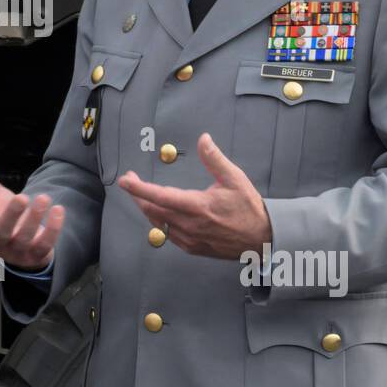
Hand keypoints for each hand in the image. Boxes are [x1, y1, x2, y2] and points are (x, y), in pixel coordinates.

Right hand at [0, 151, 63, 272]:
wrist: (24, 242)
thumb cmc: (2, 216)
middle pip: (1, 232)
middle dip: (12, 215)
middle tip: (22, 197)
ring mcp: (16, 251)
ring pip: (24, 238)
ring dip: (34, 218)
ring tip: (44, 198)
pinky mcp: (35, 255)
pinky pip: (44, 246)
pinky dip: (52, 229)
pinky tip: (58, 210)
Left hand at [117, 133, 270, 259]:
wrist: (262, 239)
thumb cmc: (249, 208)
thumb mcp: (234, 178)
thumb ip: (214, 159)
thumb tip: (203, 138)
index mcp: (197, 206)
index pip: (159, 196)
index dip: (139, 188)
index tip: (124, 180)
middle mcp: (189, 225)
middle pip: (152, 210)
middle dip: (138, 195)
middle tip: (131, 181)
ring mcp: (190, 239)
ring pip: (158, 223)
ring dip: (147, 208)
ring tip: (142, 195)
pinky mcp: (192, 248)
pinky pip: (168, 235)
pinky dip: (159, 222)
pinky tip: (160, 214)